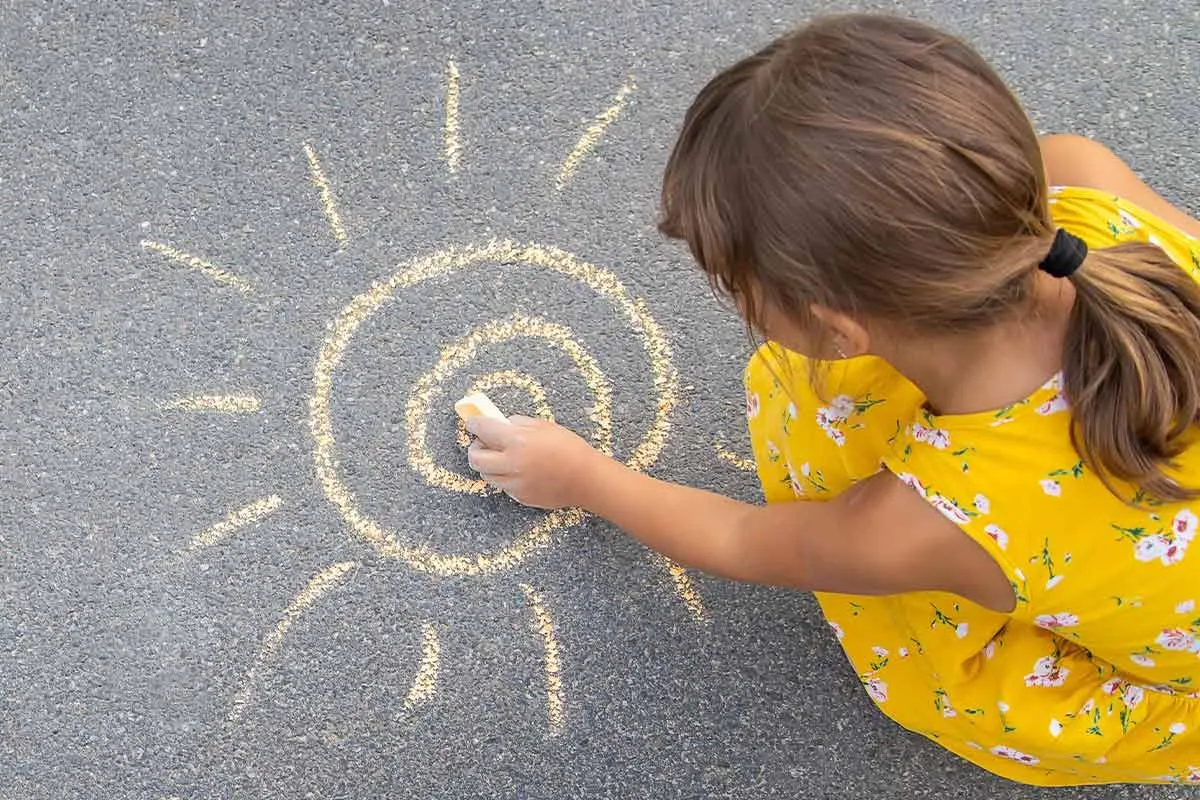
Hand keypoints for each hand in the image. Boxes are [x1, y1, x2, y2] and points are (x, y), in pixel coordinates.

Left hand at [466, 415, 604, 508]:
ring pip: (486, 475)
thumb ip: (519, 424)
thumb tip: (502, 424)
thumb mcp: (544, 426)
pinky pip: (504, 486)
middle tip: (484, 444)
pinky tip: (521, 471)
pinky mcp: (520, 496)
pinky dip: (506, 477)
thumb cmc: (569, 448)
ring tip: (504, 458)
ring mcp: (515, 483)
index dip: (474, 424)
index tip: (473, 423)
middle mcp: (511, 464)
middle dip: (475, 448)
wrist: (586, 478)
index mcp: (517, 441)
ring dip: (489, 464)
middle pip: (475, 458)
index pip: (483, 430)